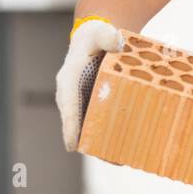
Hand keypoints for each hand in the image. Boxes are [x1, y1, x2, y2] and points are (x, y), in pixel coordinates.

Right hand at [55, 17, 124, 150]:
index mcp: (69, 80)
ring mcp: (81, 104)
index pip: (67, 105)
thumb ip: (107, 36)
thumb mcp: (100, 33)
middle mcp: (71, 96)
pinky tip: (125, 149)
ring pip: (88, 128)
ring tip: (120, 160)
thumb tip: (117, 42)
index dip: (69, 126)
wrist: (95, 41)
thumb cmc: (96, 37)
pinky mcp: (92, 107)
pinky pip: (98, 124)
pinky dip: (109, 135)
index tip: (72, 145)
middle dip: (90, 142)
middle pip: (77, 124)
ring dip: (101, 144)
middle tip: (109, 158)